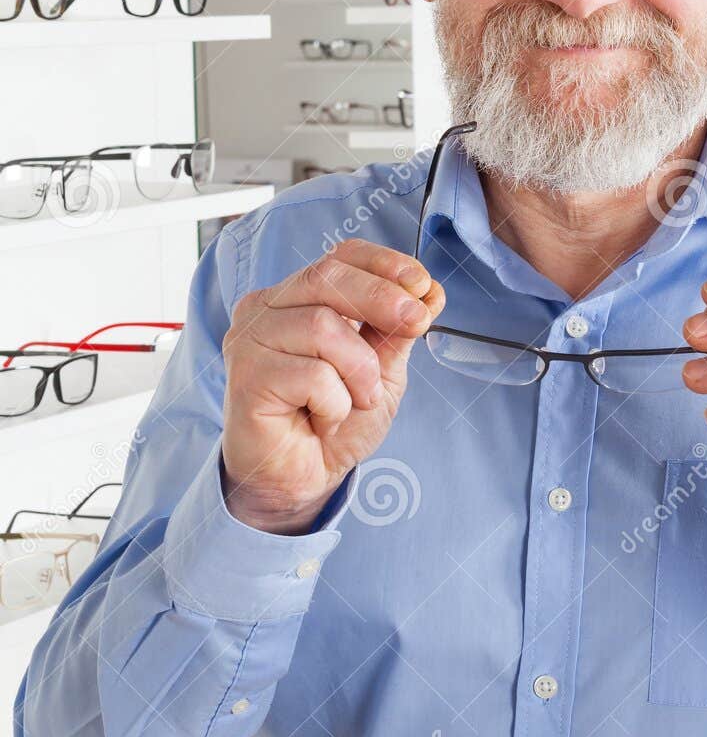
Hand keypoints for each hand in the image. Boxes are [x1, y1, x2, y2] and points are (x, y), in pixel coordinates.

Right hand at [220, 240, 443, 534]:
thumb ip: (397, 331)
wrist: (301, 479)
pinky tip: (321, 420)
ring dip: (359, 372)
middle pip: (328, 277)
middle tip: (417, 322)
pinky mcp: (246, 377)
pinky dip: (335, 403)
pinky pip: (313, 375)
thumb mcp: (380, 370)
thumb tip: (430, 292)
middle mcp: (264, 309)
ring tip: (355, 401)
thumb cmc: (333, 420)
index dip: (383, 264)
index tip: (422, 284)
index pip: (338, 257)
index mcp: (295, 297)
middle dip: (383, 298)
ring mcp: (249, 341)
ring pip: (324, 327)